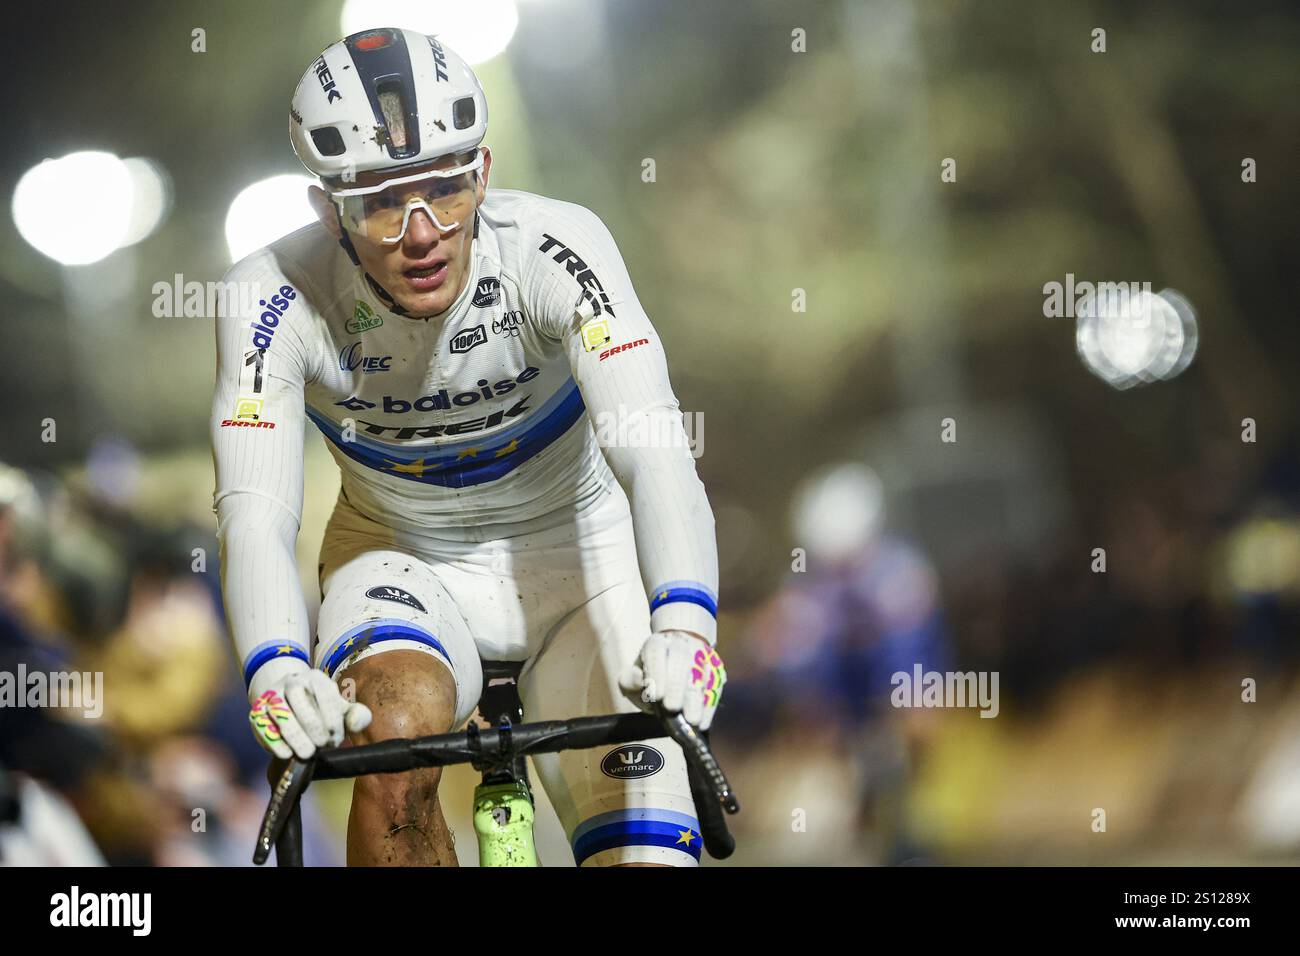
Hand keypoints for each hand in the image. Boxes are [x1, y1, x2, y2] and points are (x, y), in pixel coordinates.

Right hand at [248, 669, 371, 760]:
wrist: (289, 703)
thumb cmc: (321, 709)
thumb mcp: (341, 709)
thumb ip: (356, 715)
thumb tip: (355, 723)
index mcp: (315, 678)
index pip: (325, 694)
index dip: (332, 719)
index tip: (336, 739)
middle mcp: (291, 681)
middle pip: (300, 701)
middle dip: (314, 727)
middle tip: (322, 746)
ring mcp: (271, 695)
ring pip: (280, 713)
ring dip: (296, 736)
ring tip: (307, 753)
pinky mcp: (256, 712)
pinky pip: (263, 726)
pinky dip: (275, 742)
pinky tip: (288, 753)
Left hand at [620, 631, 725, 730]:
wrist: (674, 660)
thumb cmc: (650, 674)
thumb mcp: (632, 677)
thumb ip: (631, 681)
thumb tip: (640, 681)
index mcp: (657, 643)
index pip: (656, 651)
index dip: (657, 672)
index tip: (657, 695)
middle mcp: (681, 644)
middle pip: (681, 659)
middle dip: (677, 685)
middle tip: (672, 707)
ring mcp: (701, 654)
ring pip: (701, 672)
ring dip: (696, 698)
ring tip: (692, 720)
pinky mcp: (715, 668)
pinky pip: (715, 685)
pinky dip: (709, 705)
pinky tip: (703, 722)